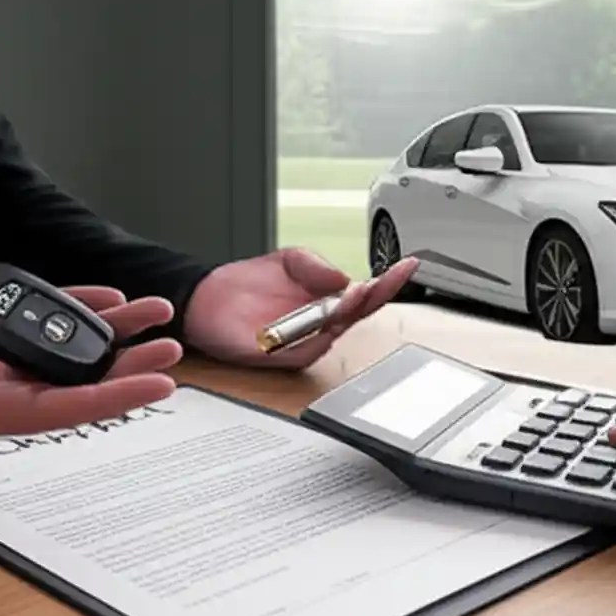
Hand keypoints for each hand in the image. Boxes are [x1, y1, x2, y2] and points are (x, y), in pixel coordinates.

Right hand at [0, 276, 182, 441]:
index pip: (41, 413)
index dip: (102, 402)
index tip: (154, 388)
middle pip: (65, 388)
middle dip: (122, 371)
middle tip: (172, 348)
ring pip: (58, 356)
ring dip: (108, 336)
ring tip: (156, 313)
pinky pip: (36, 324)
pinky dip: (73, 308)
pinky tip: (109, 296)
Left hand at [183, 247, 417, 368]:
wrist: (207, 297)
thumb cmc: (250, 283)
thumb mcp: (290, 259)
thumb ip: (316, 264)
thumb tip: (344, 277)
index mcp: (328, 302)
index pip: (366, 295)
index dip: (390, 282)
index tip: (408, 265)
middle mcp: (320, 325)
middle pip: (356, 317)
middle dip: (370, 301)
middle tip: (375, 286)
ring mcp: (301, 342)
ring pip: (333, 334)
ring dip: (344, 315)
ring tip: (352, 294)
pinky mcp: (277, 356)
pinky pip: (301, 351)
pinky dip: (313, 338)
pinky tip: (321, 321)